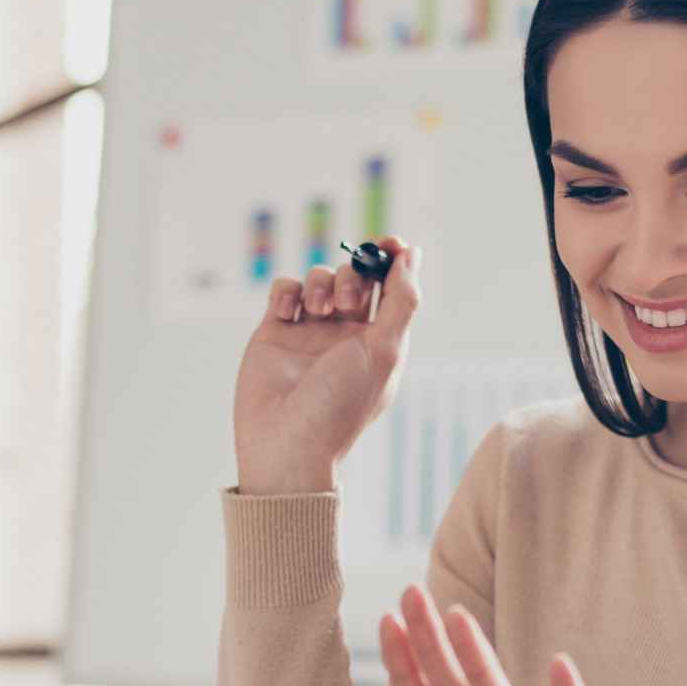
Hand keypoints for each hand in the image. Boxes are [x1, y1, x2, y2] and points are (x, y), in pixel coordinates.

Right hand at [233, 235, 419, 494]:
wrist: (284, 443)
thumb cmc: (340, 406)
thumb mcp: (385, 352)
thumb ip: (402, 301)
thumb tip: (412, 255)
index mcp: (381, 341)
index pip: (392, 287)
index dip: (392, 260)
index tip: (390, 242)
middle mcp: (347, 334)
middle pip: (355, 276)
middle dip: (354, 277)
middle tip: (348, 304)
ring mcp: (310, 332)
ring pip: (319, 277)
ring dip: (320, 284)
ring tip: (317, 312)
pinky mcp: (275, 331)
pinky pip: (284, 289)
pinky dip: (288, 291)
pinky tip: (287, 315)